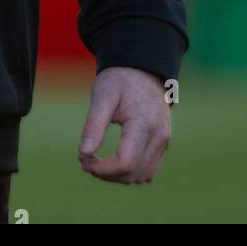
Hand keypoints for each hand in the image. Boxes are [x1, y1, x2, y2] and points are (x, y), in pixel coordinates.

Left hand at [78, 66, 171, 183]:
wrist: (143, 69)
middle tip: (85, 160)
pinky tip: (113, 161)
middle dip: (106, 173)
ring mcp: (164, 141)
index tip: (83, 158)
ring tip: (98, 161)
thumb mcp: (102, 96)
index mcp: (144, 123)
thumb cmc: (120, 80)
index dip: (102, 168)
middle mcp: (159, 136)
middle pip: (132, 173)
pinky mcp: (163, 144)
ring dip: (118, 176)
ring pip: (142, 176)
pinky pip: (148, 170)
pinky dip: (130, 172)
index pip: (125, 162)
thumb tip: (83, 153)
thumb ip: (94, 125)